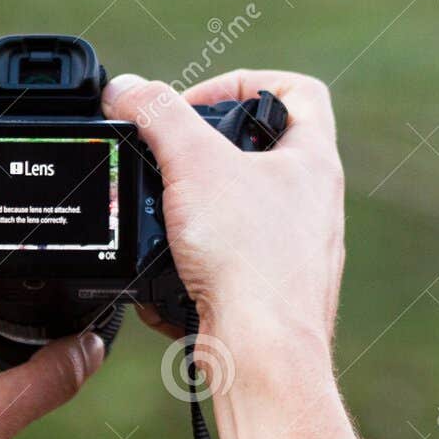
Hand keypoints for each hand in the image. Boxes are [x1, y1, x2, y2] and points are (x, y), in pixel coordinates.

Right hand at [101, 69, 343, 358]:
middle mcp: (312, 205)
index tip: (199, 103)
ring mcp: (294, 252)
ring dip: (194, 208)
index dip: (248, 81)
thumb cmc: (251, 262)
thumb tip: (125, 88)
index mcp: (313, 162)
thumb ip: (156, 114)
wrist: (262, 358)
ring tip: (162, 213)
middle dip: (206, 151)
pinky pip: (226, 260)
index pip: (299, 90)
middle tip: (169, 157)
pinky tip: (167, 265)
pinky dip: (191, 259)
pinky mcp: (268, 293)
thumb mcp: (194, 162)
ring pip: (240, 210)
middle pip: (262, 150)